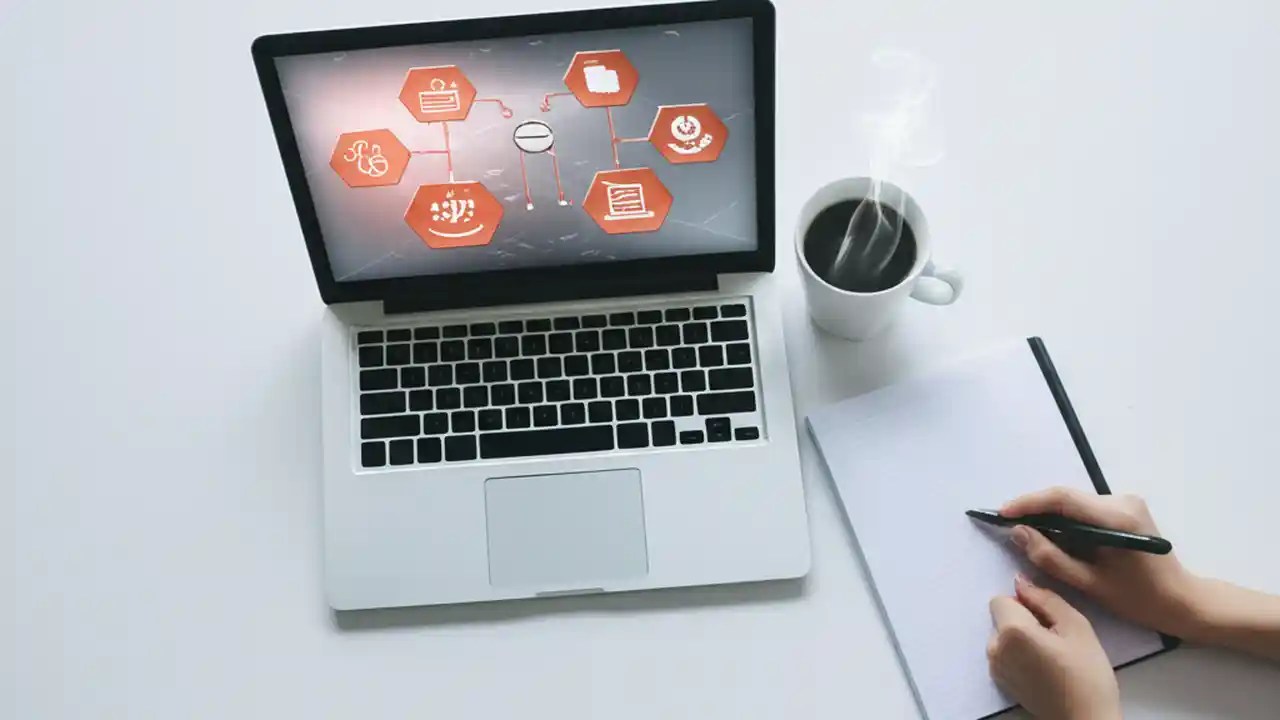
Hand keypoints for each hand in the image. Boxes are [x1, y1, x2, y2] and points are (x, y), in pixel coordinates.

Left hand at [989, 575, 1120, 719]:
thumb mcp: (1076, 626)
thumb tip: (1021, 581)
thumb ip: (1045, 599)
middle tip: (1055, 639)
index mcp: (1011, 632)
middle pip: (1002, 618)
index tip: (1047, 619)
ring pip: (1003, 636)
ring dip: (1022, 638)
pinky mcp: (1000, 682)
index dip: (1025, 603)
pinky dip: (1019, 654)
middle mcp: (995, 648)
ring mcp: (995, 668)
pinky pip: (1005, 654)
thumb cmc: (1086, 673)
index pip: (1001, 599)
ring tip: (1052, 656)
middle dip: (1024, 621)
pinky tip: (1044, 668)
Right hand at [1001, 488, 1198, 636]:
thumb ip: (1051, 557)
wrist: (1183, 600)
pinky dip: (1064, 519)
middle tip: (1006, 524)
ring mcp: (1125, 502)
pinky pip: (1085, 508)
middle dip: (1034, 509)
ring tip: (1024, 532)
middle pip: (1066, 497)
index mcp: (1116, 518)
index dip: (1028, 503)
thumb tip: (1018, 533)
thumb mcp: (1091, 584)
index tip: (1001, 514)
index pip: (1062, 498)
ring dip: (1049, 515)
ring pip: (1074, 503)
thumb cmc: (1140, 599)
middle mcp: (1122, 501)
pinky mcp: (1125, 508)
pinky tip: (1051, 535)